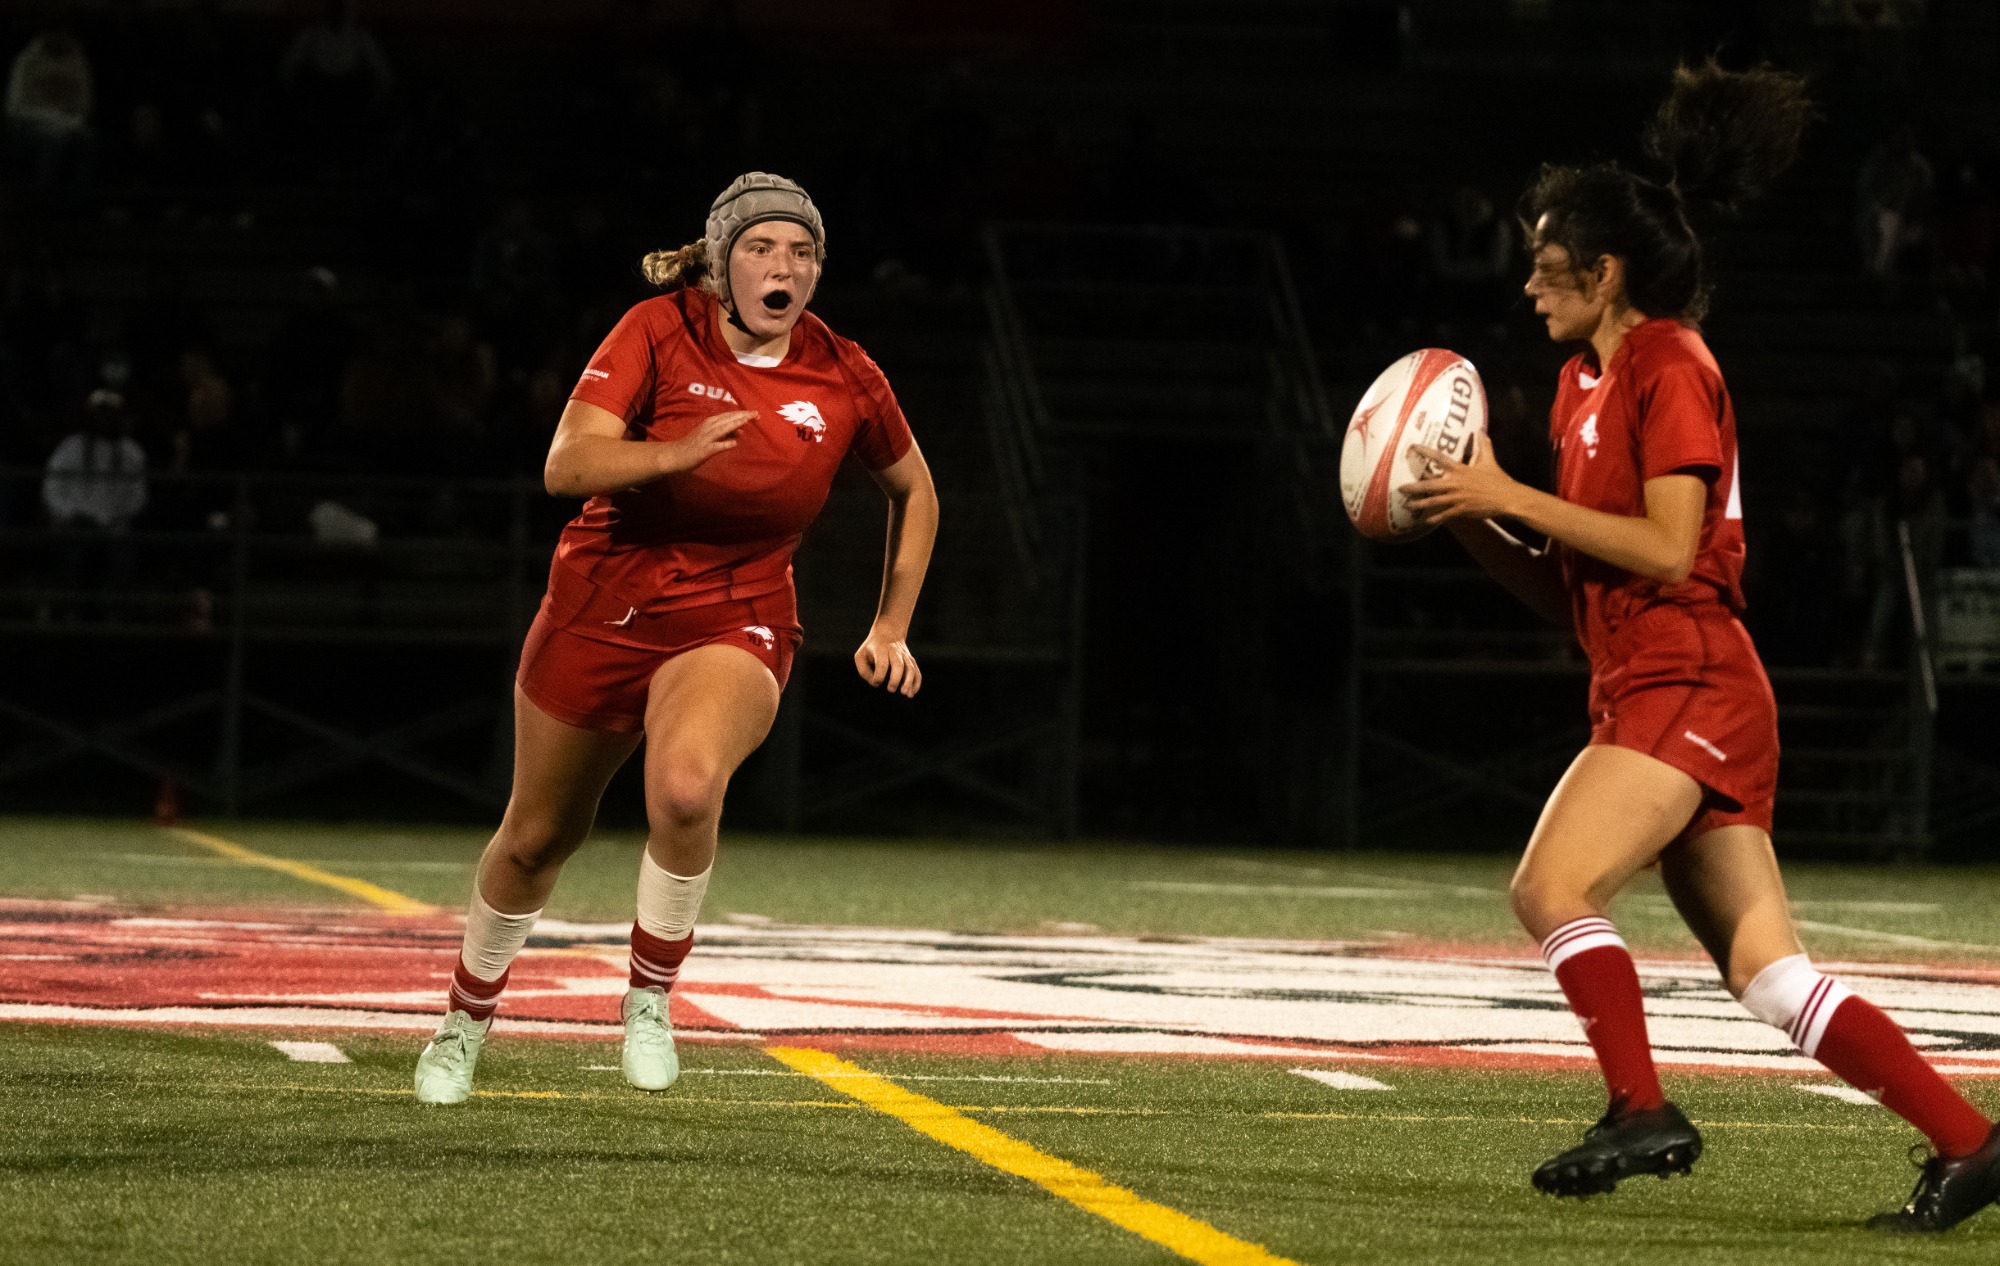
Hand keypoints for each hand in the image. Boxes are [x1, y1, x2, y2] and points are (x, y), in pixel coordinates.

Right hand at [660, 410, 753, 474]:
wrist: (675, 455)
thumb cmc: (693, 445)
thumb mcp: (710, 437)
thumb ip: (725, 434)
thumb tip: (740, 432)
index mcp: (710, 423)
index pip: (728, 416)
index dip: (741, 414)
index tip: (754, 413)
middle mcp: (708, 428)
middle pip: (727, 420)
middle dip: (742, 416)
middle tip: (756, 414)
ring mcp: (706, 438)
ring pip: (722, 429)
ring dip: (735, 424)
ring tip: (748, 421)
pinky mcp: (704, 450)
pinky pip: (716, 446)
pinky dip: (725, 444)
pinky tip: (734, 443)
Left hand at [854, 628, 920, 696]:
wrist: (888, 632)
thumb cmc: (871, 648)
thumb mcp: (861, 656)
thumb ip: (864, 671)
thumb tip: (875, 684)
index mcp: (880, 649)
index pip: (882, 663)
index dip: (879, 676)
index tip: (876, 682)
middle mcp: (894, 651)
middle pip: (898, 664)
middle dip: (895, 678)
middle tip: (890, 690)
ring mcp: (904, 655)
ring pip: (910, 668)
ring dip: (909, 682)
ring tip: (904, 694)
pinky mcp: (910, 660)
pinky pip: (916, 671)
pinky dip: (916, 682)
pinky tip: (912, 693)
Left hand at [1401, 433, 1524, 524]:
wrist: (1507, 497)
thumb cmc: (1497, 479)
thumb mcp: (1489, 460)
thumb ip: (1482, 445)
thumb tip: (1480, 429)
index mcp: (1460, 470)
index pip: (1439, 458)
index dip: (1425, 452)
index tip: (1412, 448)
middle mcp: (1456, 483)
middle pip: (1430, 484)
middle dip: (1414, 487)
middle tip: (1400, 488)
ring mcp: (1458, 497)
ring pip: (1434, 501)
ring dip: (1419, 504)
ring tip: (1407, 505)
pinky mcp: (1462, 509)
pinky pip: (1445, 514)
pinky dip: (1435, 517)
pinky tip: (1426, 520)